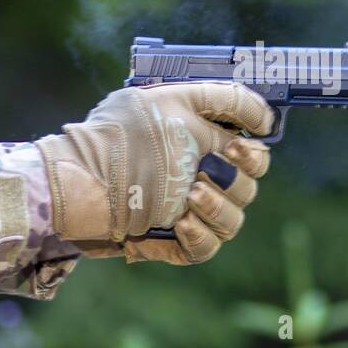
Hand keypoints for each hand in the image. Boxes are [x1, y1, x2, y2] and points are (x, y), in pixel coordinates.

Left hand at [36, 82, 272, 263]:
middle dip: (233, 180)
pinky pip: (206, 248)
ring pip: (232, 220)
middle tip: (207, 169)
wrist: (80, 175)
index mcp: (206, 147)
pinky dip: (199, 236)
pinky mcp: (174, 242)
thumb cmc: (122, 133)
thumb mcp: (170, 99)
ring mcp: (190, 213)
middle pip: (247, 189)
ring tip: (189, 198)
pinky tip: (181, 224)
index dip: (254, 154)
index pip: (253, 156)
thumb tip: (266, 119)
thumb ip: (222, 99)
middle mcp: (203, 180)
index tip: (235, 147)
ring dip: (218, 208)